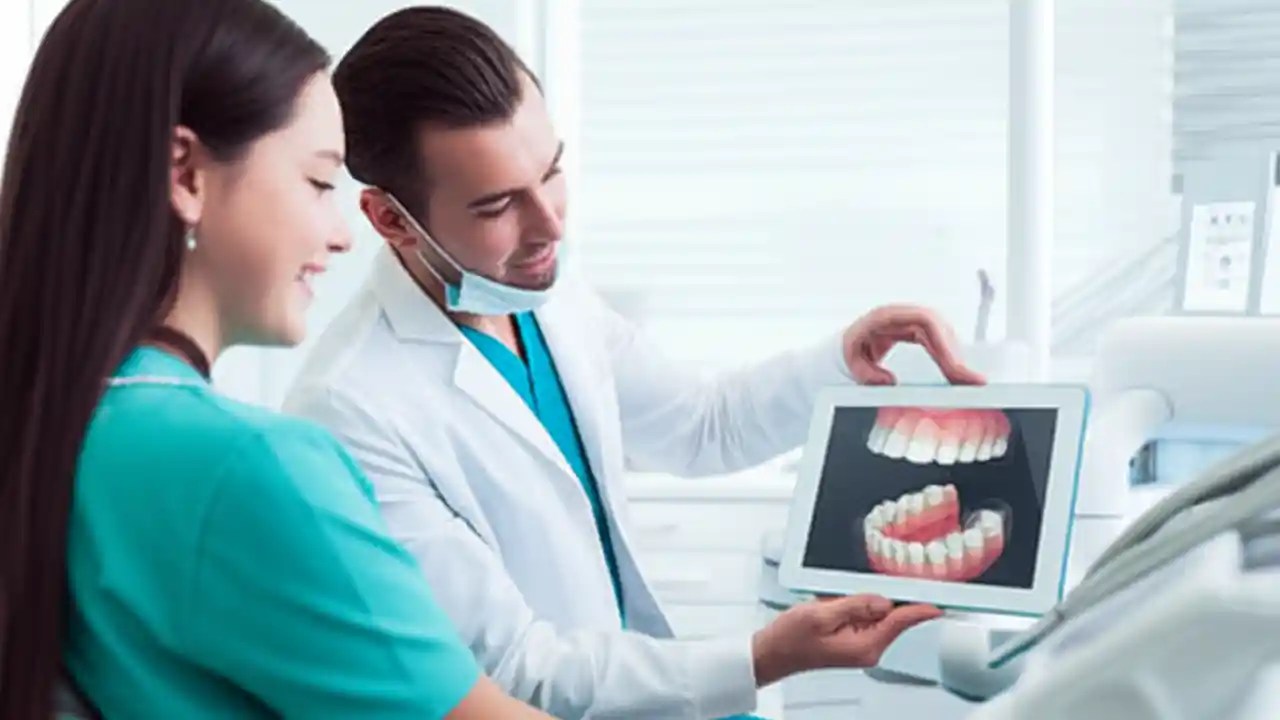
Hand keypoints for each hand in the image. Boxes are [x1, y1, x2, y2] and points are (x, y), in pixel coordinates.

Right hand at [751, 595, 942, 685]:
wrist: (772, 653)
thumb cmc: (791, 639)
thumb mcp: (822, 615)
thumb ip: (856, 605)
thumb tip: (884, 600)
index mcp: (866, 646)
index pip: (902, 621)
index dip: (921, 607)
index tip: (941, 601)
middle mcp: (869, 648)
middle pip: (893, 615)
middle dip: (886, 595)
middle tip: (879, 578)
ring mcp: (862, 644)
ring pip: (879, 613)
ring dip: (866, 599)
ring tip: (837, 599)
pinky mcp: (854, 639)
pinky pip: (866, 616)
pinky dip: (857, 604)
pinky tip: (837, 603)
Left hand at [842, 305, 984, 384]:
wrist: (847, 342)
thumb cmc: (849, 348)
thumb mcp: (851, 361)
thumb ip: (866, 373)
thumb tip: (889, 382)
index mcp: (887, 315)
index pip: (926, 323)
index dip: (945, 344)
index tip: (957, 368)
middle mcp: (903, 314)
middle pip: (940, 328)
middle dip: (956, 355)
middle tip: (971, 381)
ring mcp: (912, 321)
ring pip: (943, 334)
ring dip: (955, 357)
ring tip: (966, 381)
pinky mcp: (917, 330)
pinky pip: (938, 341)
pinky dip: (949, 357)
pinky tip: (956, 374)